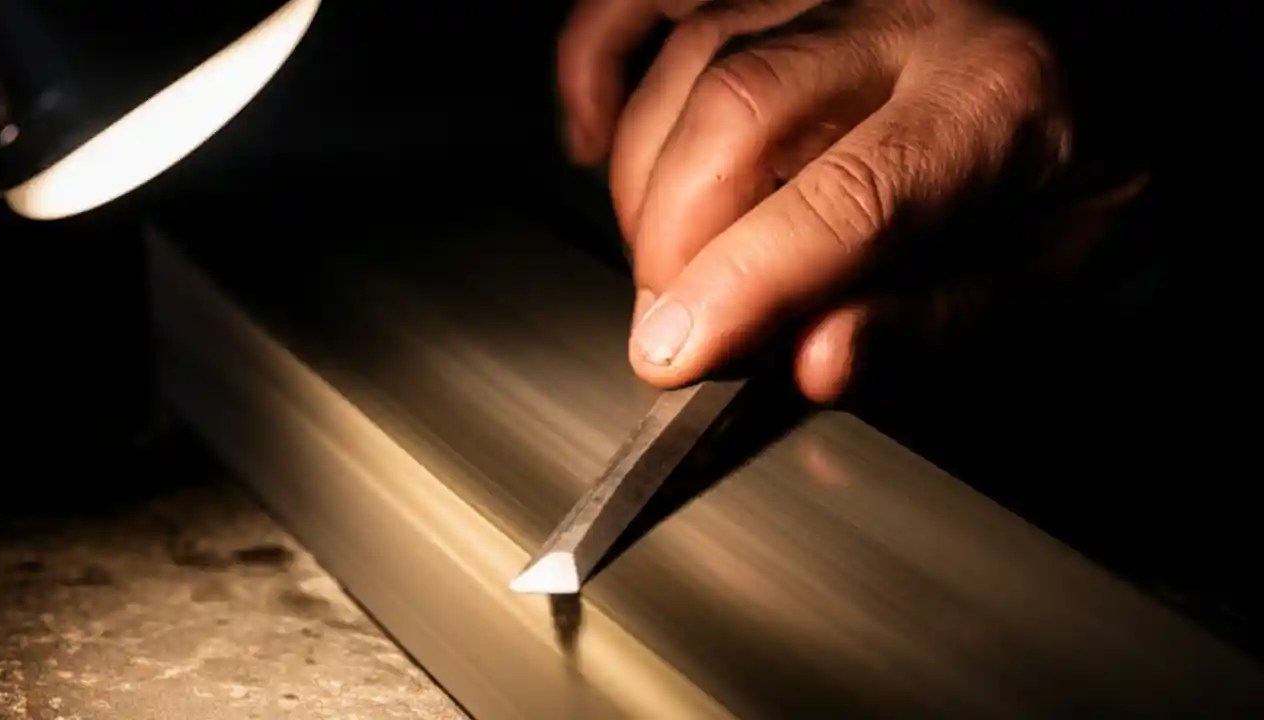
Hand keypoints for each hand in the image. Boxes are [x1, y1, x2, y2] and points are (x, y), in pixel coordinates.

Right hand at [558, 0, 1075, 400]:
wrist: (1111, 57)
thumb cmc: (1080, 161)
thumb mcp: (1049, 267)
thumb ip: (934, 317)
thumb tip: (814, 362)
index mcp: (997, 101)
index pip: (848, 196)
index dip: (743, 282)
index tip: (673, 355)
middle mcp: (912, 15)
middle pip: (744, 108)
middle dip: (676, 236)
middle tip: (667, 325)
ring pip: (696, 57)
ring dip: (648, 179)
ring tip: (660, 264)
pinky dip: (600, 60)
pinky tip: (597, 137)